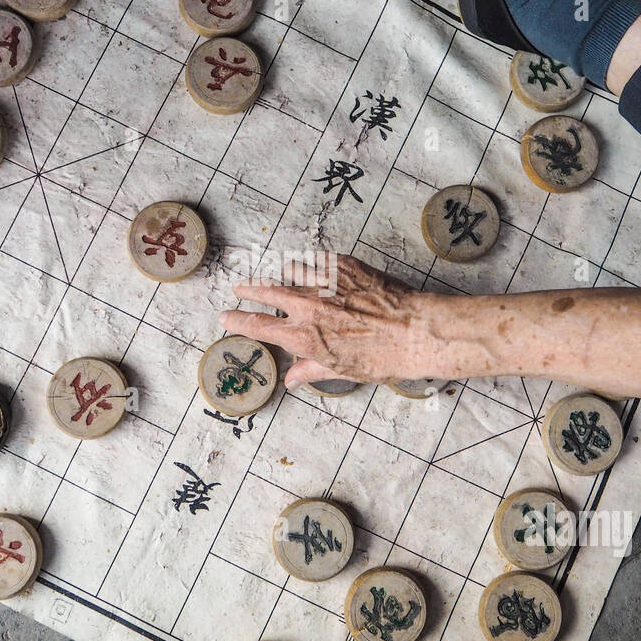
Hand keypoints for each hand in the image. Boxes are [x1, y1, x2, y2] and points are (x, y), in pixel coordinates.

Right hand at [218, 254, 440, 387]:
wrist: (415, 330)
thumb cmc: (382, 357)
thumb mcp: (342, 371)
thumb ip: (311, 369)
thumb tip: (291, 378)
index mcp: (304, 336)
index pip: (259, 326)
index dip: (238, 321)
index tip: (225, 317)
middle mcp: (308, 307)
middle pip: (266, 292)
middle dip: (249, 289)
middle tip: (240, 288)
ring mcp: (325, 283)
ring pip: (291, 270)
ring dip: (282, 274)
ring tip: (280, 276)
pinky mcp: (344, 266)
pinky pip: (318, 262)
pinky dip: (311, 266)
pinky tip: (314, 269)